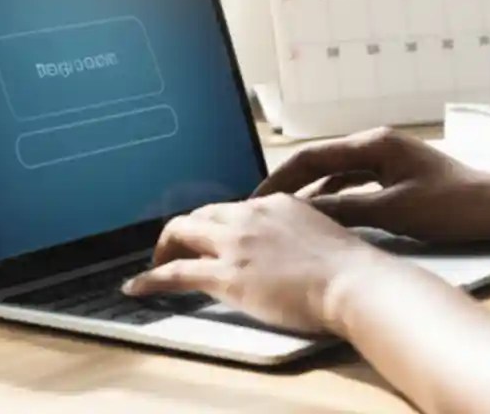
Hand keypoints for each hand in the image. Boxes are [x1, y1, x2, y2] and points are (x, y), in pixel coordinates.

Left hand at [122, 194, 390, 333]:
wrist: (353, 282)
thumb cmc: (349, 268)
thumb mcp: (322, 233)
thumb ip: (298, 231)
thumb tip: (288, 246)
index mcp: (276, 203)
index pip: (233, 208)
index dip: (216, 225)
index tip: (211, 239)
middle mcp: (250, 214)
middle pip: (201, 214)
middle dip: (183, 232)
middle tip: (176, 250)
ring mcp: (236, 243)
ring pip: (181, 233)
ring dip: (163, 249)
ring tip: (155, 265)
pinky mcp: (226, 274)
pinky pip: (175, 273)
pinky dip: (150, 278)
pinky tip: (137, 287)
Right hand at [255, 127, 489, 241]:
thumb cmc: (451, 207)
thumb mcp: (393, 211)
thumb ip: (345, 209)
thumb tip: (302, 212)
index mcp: (375, 144)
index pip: (313, 156)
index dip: (280, 177)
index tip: (256, 199)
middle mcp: (377, 145)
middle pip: (321, 161)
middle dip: (290, 183)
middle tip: (260, 209)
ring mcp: (387, 160)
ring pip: (336, 174)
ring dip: (311, 192)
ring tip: (283, 215)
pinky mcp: (396, 176)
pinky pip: (354, 184)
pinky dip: (334, 198)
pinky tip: (321, 218)